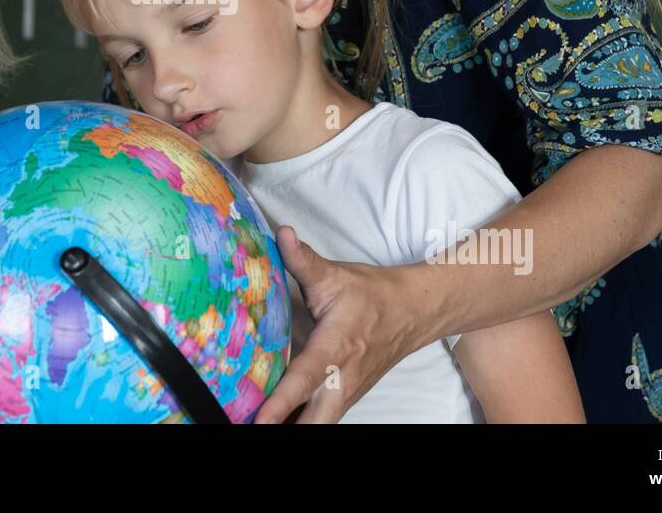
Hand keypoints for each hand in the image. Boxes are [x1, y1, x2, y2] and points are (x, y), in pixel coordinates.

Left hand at [254, 225, 430, 423]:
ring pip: (319, 424)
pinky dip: (301, 420)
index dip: (279, 403)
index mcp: (335, 349)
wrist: (413, 312)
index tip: (258, 419)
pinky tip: (278, 419)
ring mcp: (346, 394)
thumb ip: (303, 259)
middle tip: (248, 424)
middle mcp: (342, 379)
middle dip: (284, 428)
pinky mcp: (346, 398)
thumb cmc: (372, 295)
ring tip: (255, 423)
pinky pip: (322, 418)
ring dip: (292, 426)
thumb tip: (282, 234)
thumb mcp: (335, 275)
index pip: (303, 380)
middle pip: (314, 421)